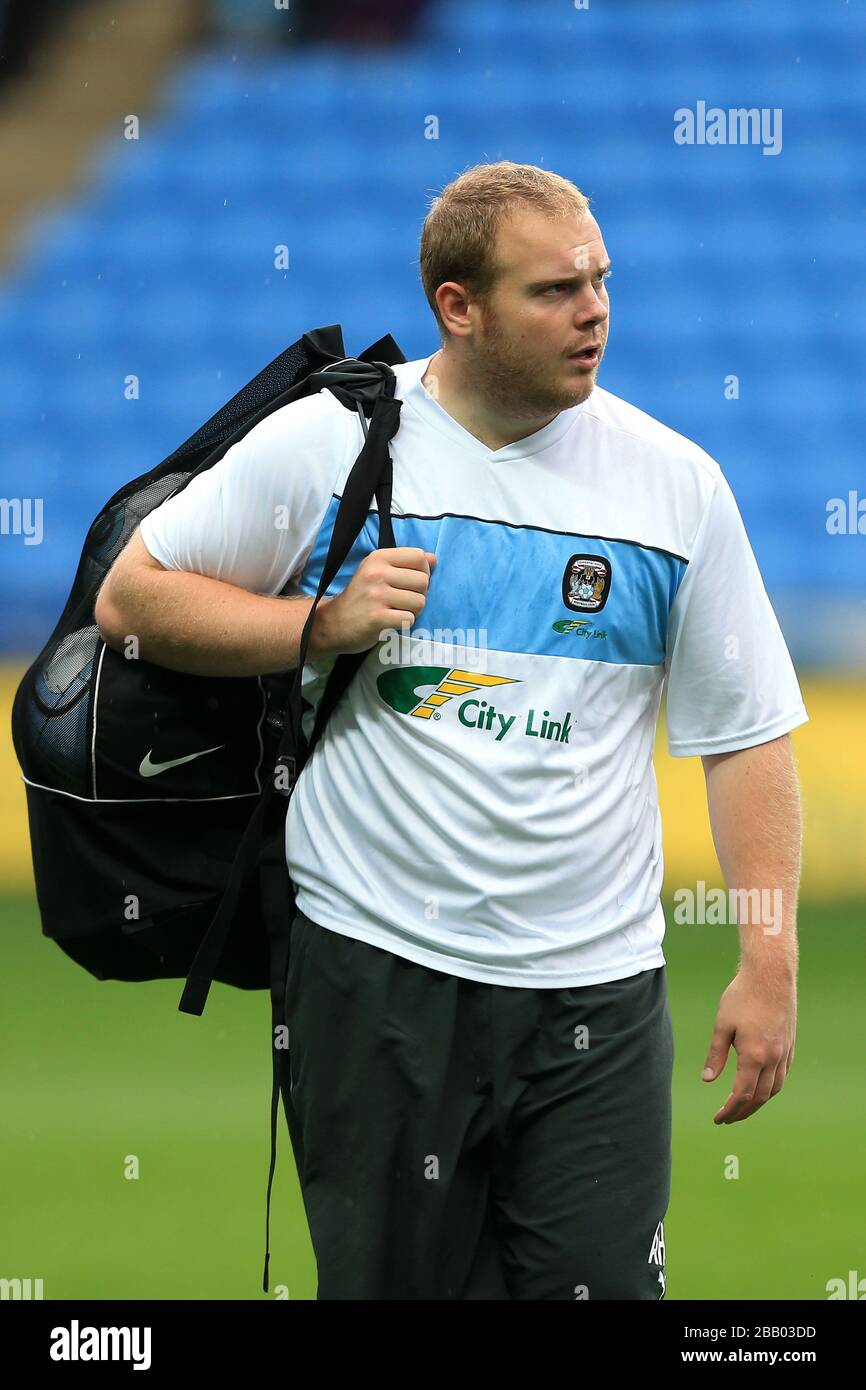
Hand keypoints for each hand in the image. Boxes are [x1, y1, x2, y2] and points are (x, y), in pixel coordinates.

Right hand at [311, 547, 436, 656]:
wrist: (333, 623)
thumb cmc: (360, 597)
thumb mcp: (377, 572)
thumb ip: (406, 564)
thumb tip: (433, 558)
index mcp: (378, 558)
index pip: (418, 557)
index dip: (422, 571)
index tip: (410, 582)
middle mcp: (377, 573)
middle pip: (423, 581)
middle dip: (418, 594)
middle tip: (401, 601)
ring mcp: (376, 596)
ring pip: (420, 602)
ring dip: (412, 611)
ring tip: (395, 611)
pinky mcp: (378, 618)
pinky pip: (410, 619)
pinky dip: (404, 624)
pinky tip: (390, 622)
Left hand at [701, 968, 796, 1123]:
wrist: (771, 975)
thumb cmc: (743, 996)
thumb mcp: (722, 1024)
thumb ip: (716, 1054)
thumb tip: (707, 1079)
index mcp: (754, 1056)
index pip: (742, 1095)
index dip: (729, 1110)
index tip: (718, 1119)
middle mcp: (773, 1059)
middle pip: (759, 1097)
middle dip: (742, 1112)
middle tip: (728, 1118)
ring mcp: (785, 1053)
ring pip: (774, 1089)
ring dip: (758, 1102)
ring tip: (742, 1107)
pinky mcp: (790, 1045)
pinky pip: (782, 1075)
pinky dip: (770, 1087)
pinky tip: (760, 1086)